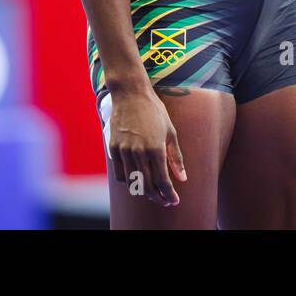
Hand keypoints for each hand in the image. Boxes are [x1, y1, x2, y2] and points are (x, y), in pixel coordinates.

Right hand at [106, 87, 187, 205]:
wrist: (131, 94)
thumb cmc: (154, 111)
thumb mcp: (171, 132)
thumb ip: (176, 157)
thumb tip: (182, 178)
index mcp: (155, 148)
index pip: (163, 181)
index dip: (169, 194)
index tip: (174, 200)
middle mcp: (138, 152)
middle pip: (147, 186)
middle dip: (158, 197)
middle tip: (165, 201)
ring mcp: (124, 150)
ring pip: (132, 182)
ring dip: (142, 191)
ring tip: (152, 192)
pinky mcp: (113, 147)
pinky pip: (119, 173)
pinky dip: (128, 180)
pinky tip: (136, 179)